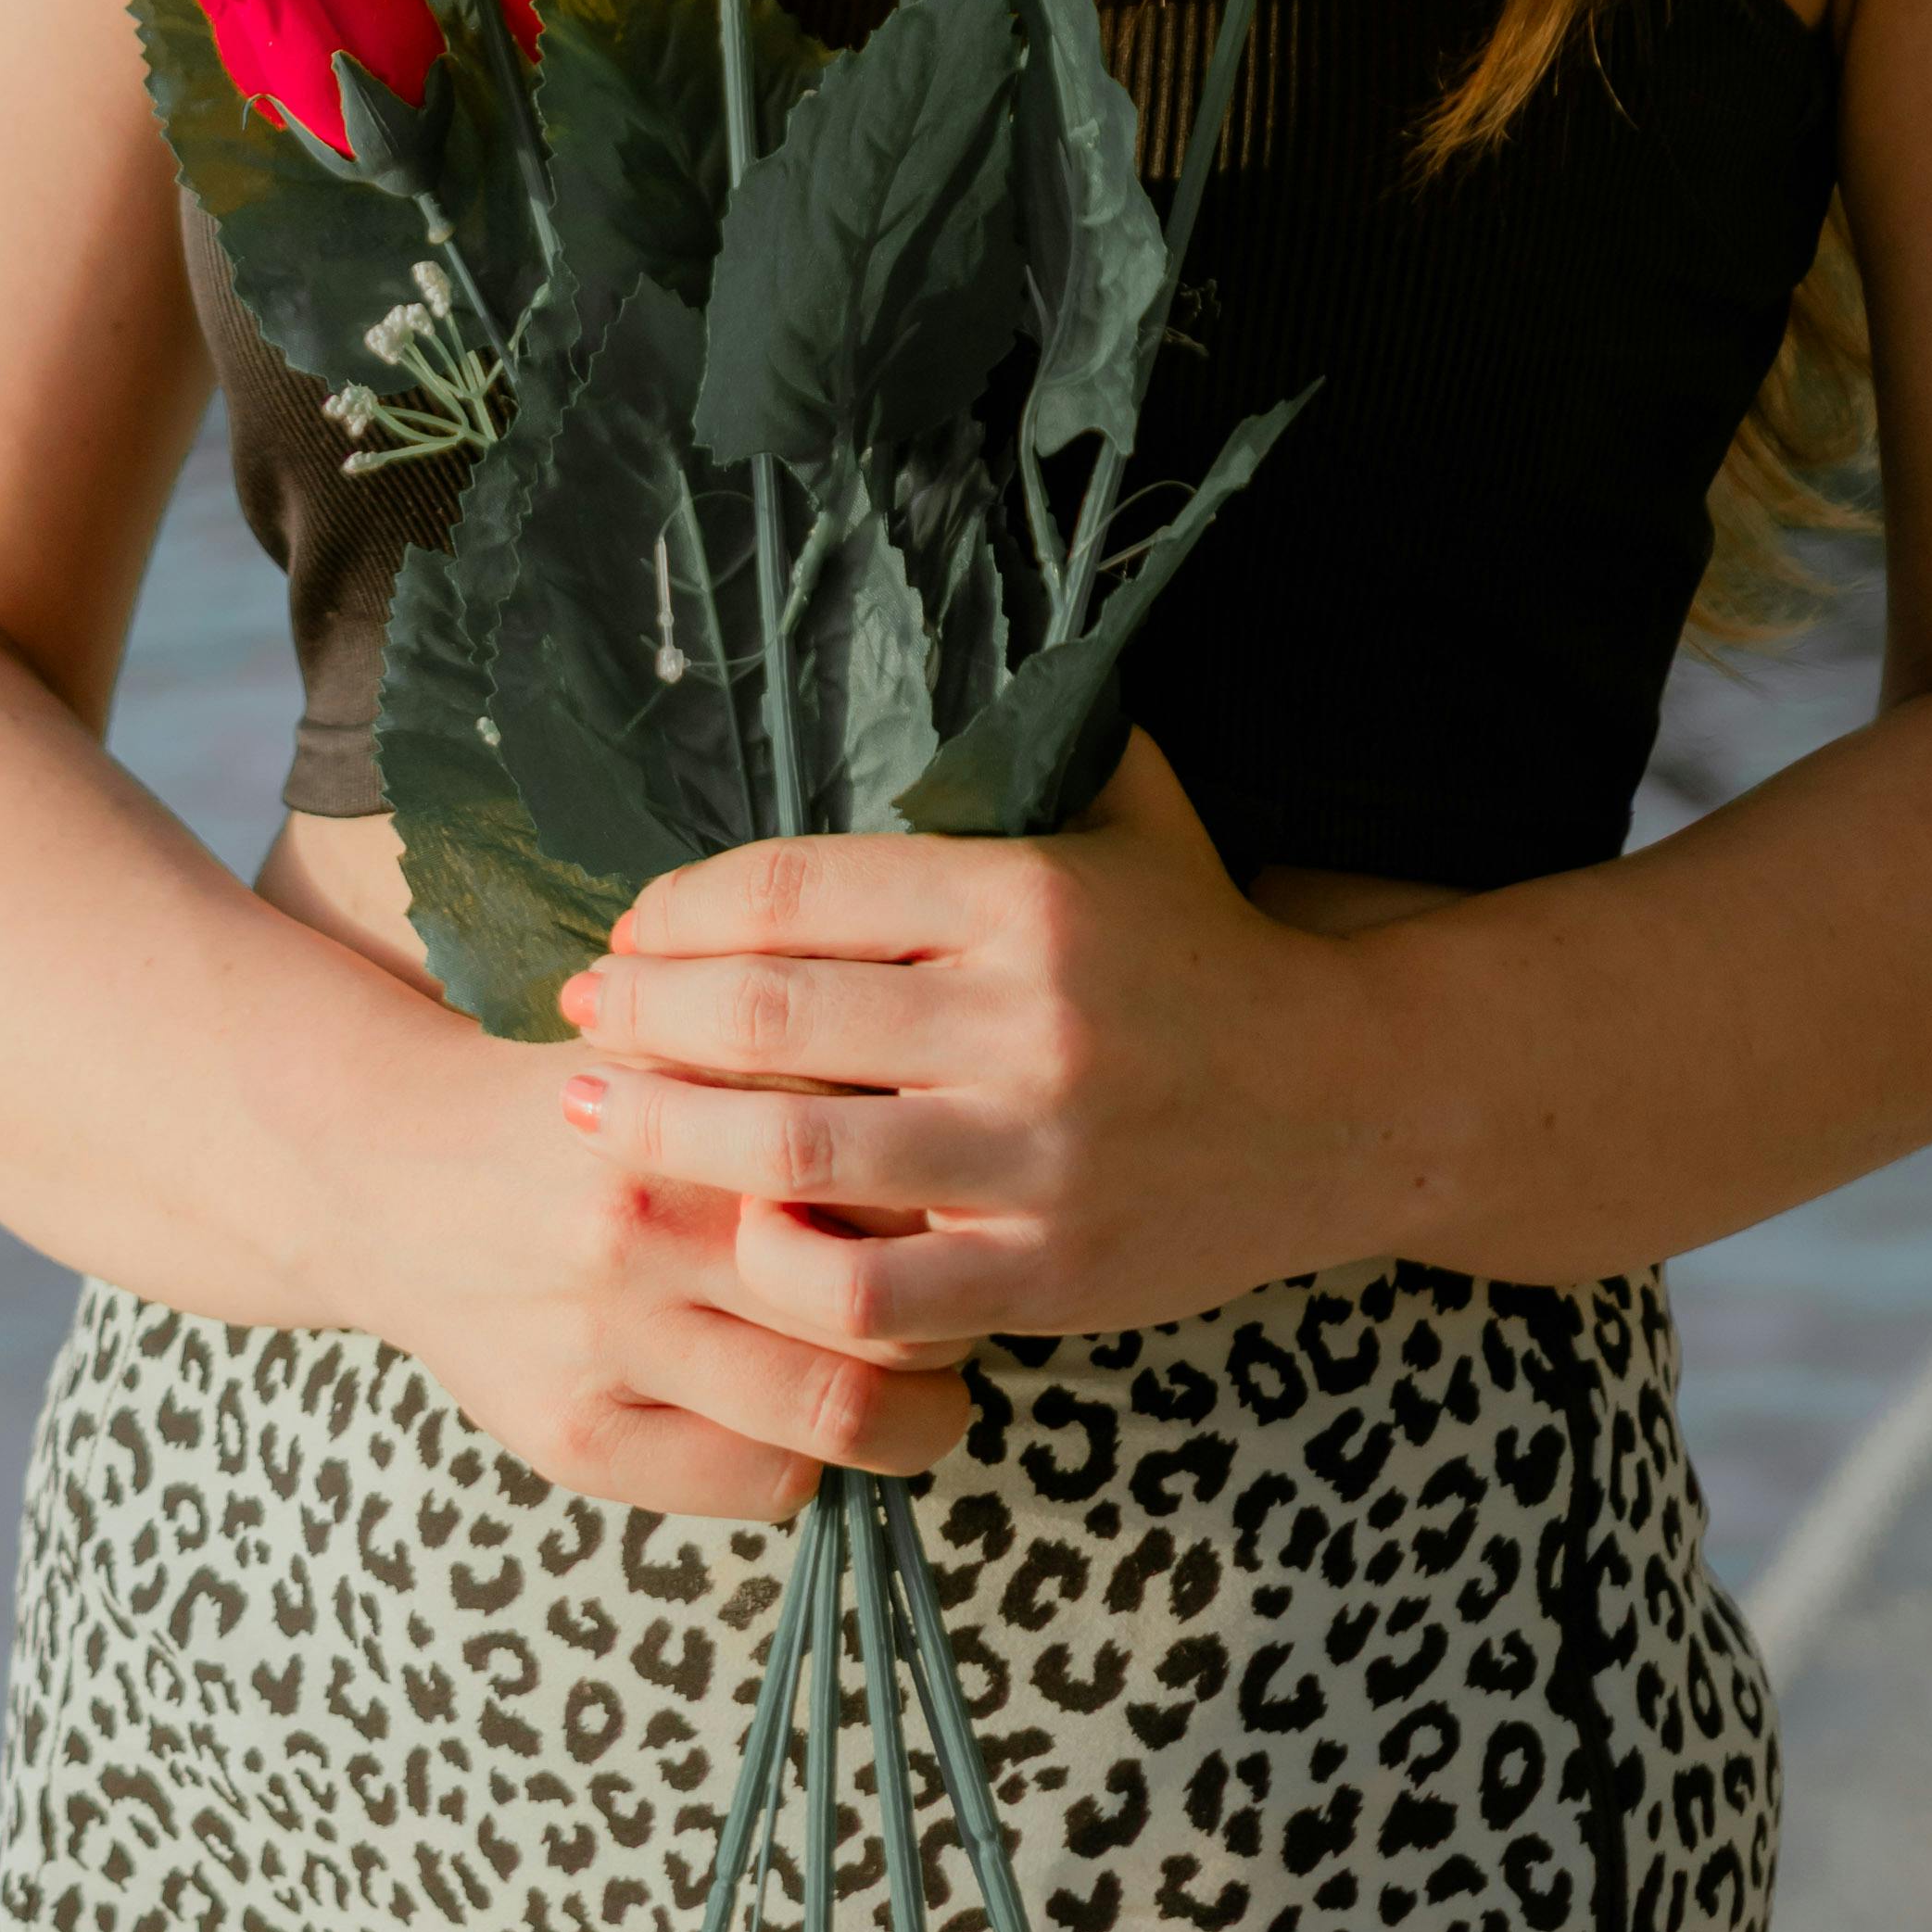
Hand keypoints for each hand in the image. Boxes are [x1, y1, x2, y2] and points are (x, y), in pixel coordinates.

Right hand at [382, 993, 987, 1527]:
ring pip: (838, 1410)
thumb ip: (799, 1077)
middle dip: (955, 1315)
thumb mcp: (682, 1048)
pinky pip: (761, 1481)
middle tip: (967, 1304)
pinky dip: (814, 1459)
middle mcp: (653, 1219)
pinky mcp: (579, 1438)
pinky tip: (810, 1418)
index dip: (958, 1202)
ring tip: (920, 1383)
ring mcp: (611, 1340)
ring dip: (913, 1410)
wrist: (394, 1171)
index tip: (969, 1209)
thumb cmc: (577, 1107)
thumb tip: (960, 1134)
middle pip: (886, 1297)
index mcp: (694, 1100)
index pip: (895, 1172)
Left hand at [557, 735, 1385, 1371]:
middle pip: (771, 1014)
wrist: (1354, 1103)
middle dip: (644, 1012)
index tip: (628, 924)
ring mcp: (1031, 1156)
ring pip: (793, 1150)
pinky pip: (870, 1290)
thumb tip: (920, 640)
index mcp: (1027, 894)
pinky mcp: (1045, 1274)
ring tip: (593, 1116)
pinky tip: (733, 1235)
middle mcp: (1022, 1020)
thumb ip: (1027, 742)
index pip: (802, 884)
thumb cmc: (1209, 947)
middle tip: (577, 1010)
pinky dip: (781, 1265)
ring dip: (667, 1133)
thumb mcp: (1134, 809)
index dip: (687, 906)